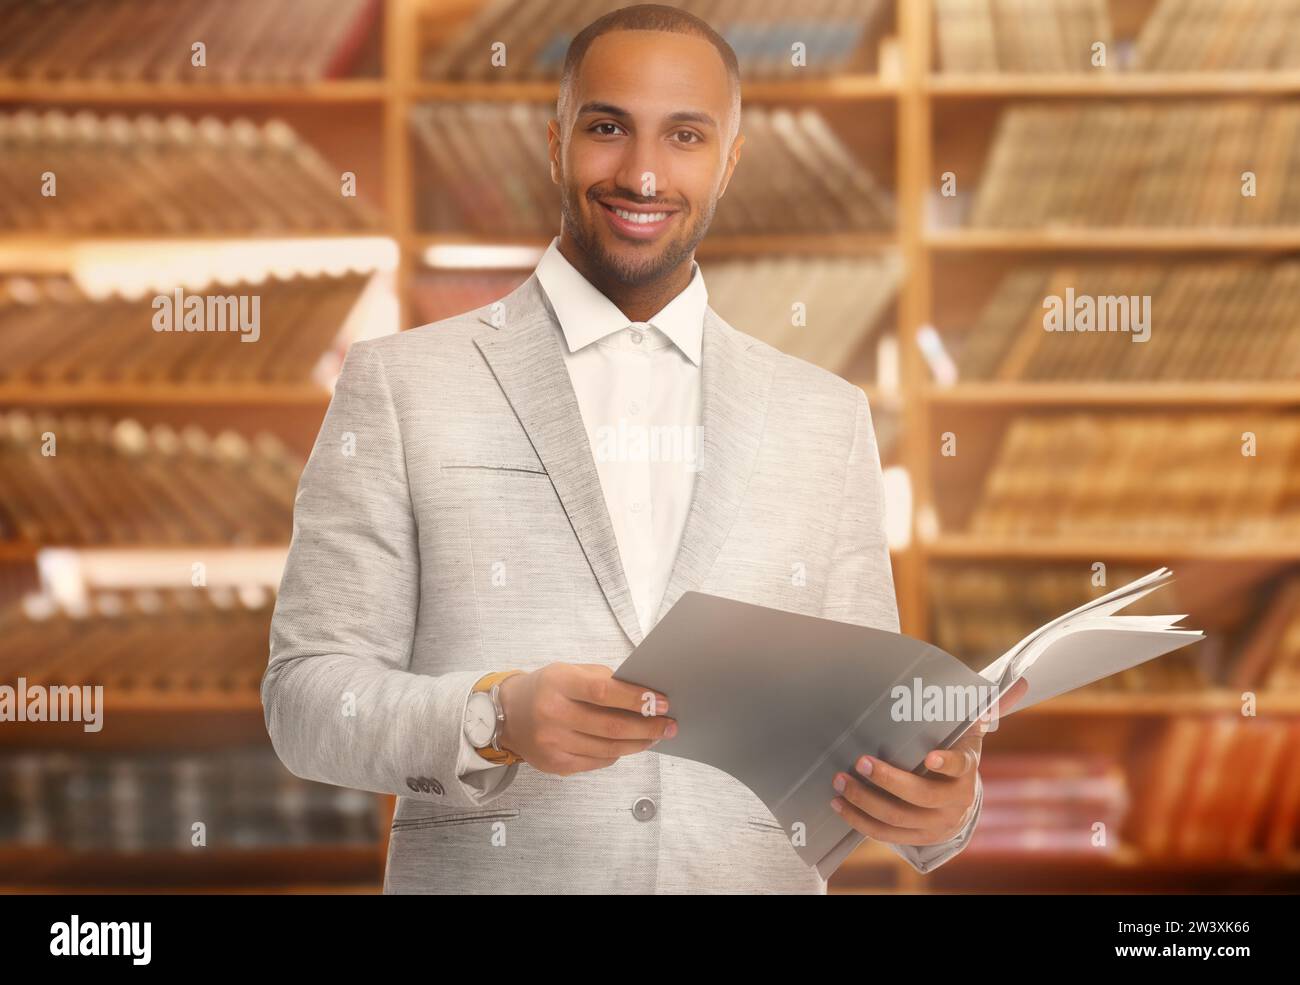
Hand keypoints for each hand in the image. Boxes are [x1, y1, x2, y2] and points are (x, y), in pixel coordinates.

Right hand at [497, 663, 675, 775]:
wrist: (507, 715)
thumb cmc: (546, 688)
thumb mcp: (569, 672)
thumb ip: (603, 680)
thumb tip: (644, 696)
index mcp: (558, 683)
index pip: (604, 692)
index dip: (636, 699)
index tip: (661, 702)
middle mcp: (552, 715)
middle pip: (611, 727)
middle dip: (647, 727)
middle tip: (669, 725)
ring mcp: (553, 743)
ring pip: (609, 749)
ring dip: (639, 743)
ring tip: (655, 736)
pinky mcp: (556, 764)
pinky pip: (598, 762)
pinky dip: (618, 753)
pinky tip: (628, 745)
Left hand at [830, 676, 1029, 846]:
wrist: (960, 801)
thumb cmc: (956, 754)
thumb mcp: (969, 731)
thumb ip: (984, 708)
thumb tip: (1022, 680)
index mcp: (966, 771)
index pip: (959, 767)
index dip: (947, 763)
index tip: (931, 756)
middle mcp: (954, 802)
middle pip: (919, 796)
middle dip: (888, 780)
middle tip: (861, 761)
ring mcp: (936, 824)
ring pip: (897, 818)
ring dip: (865, 801)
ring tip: (840, 782)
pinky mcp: (917, 839)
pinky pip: (886, 834)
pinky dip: (860, 821)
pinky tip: (839, 805)